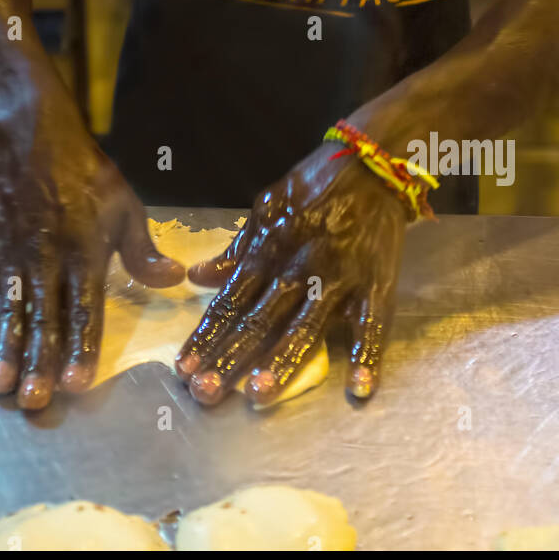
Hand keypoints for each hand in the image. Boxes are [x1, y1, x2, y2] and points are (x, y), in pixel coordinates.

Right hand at [0, 104, 184, 410]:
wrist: (35, 140)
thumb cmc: (87, 177)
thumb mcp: (125, 208)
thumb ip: (143, 250)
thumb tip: (174, 278)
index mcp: (84, 255)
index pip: (84, 310)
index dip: (81, 348)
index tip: (77, 383)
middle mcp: (46, 262)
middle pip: (43, 319)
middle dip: (38, 362)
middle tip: (33, 401)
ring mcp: (11, 257)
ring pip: (8, 310)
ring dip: (3, 348)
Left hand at [175, 144, 406, 404]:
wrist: (371, 165)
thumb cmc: (314, 187)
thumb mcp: (267, 207)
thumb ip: (236, 248)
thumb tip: (197, 276)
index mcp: (268, 249)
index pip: (230, 301)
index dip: (206, 335)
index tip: (182, 368)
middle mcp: (297, 268)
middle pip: (258, 320)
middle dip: (229, 357)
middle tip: (202, 393)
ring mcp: (338, 278)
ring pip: (305, 326)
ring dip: (282, 362)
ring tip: (257, 394)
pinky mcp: (376, 283)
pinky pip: (373, 324)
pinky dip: (367, 355)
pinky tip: (359, 388)